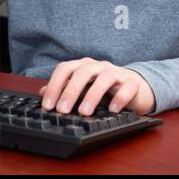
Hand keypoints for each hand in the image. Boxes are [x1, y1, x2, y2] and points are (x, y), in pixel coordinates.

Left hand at [38, 58, 155, 115]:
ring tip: (84, 112)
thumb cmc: (106, 88)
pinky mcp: (133, 83)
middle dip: (70, 91)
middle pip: (83, 72)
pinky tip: (112, 110)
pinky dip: (119, 98)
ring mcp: (117, 73)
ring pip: (105, 78)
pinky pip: (127, 88)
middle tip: (62, 110)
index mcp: (84, 66)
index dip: (55, 86)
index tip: (48, 105)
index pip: (65, 69)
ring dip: (93, 95)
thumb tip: (42, 93)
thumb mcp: (82, 89)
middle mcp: (100, 67)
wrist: (136, 87)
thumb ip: (63, 89)